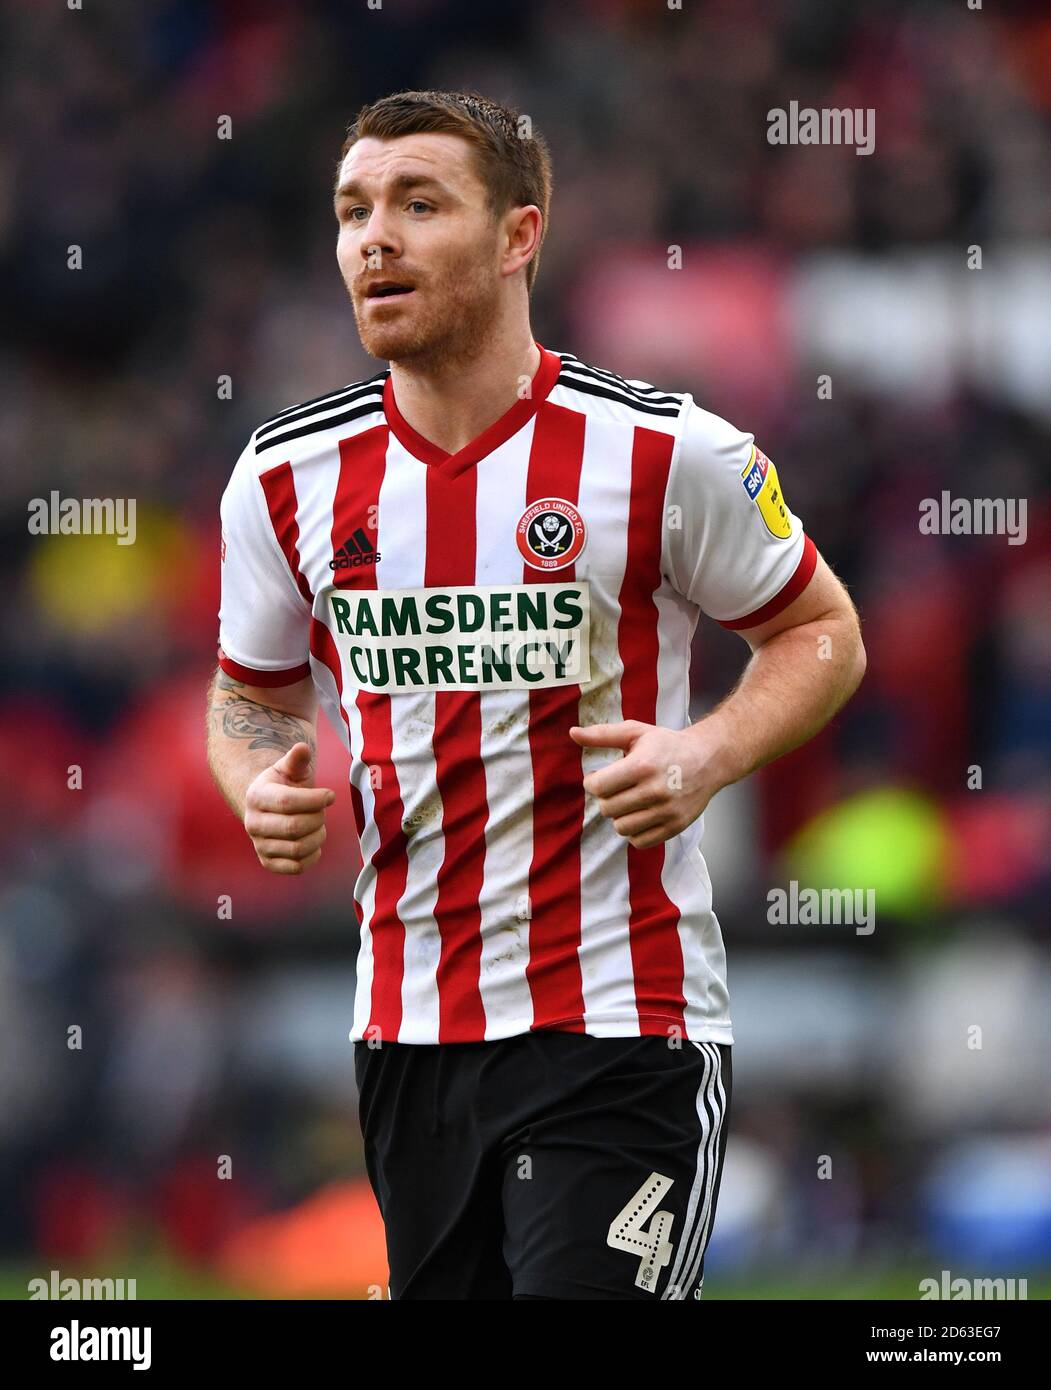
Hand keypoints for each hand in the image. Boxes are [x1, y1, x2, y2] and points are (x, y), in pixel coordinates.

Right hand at [243, 742, 335, 874]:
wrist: (267, 808)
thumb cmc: (284, 785)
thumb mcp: (289, 769)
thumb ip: (297, 759)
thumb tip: (302, 747)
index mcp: (257, 796)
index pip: (287, 802)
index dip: (315, 799)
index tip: (330, 795)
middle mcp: (253, 823)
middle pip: (294, 827)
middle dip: (318, 818)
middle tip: (322, 812)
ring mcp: (259, 845)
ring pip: (298, 848)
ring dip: (318, 836)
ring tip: (319, 825)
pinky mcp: (268, 862)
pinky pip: (297, 867)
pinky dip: (313, 856)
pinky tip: (314, 841)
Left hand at [568, 719, 727, 848]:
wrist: (708, 759)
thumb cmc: (667, 745)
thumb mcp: (636, 733)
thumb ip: (602, 735)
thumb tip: (572, 733)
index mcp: (642, 765)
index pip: (597, 787)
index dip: (593, 782)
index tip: (601, 777)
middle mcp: (655, 790)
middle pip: (608, 809)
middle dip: (606, 798)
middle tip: (618, 788)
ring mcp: (667, 811)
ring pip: (621, 828)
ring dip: (619, 816)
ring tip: (629, 802)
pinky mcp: (675, 826)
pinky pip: (639, 841)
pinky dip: (634, 832)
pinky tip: (640, 815)